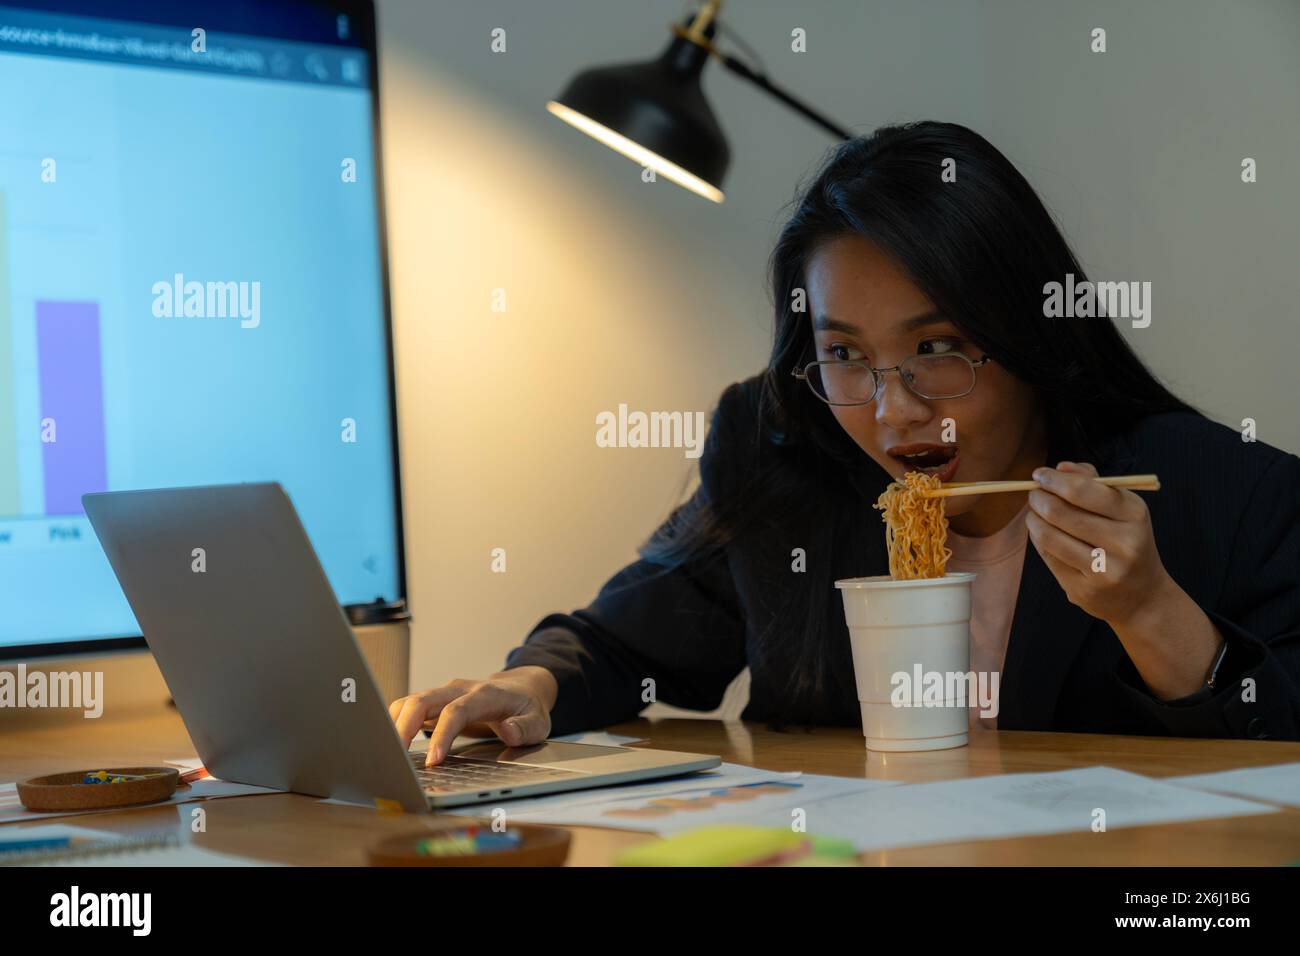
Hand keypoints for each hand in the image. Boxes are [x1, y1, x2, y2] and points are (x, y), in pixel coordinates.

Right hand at [388, 666, 556, 766]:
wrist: (522, 688)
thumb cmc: (527, 708)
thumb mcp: (539, 721)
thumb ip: (526, 728)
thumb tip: (507, 730)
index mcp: (485, 694)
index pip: (457, 710)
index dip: (442, 734)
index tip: (433, 761)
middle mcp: (460, 689)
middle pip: (424, 699)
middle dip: (405, 726)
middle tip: (394, 756)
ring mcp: (445, 693)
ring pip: (411, 701)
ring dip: (394, 724)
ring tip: (385, 753)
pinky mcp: (435, 702)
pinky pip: (408, 707)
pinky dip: (395, 722)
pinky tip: (389, 744)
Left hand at [1025, 461, 1171, 627]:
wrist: (1143, 597)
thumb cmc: (1128, 542)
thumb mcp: (1123, 509)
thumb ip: (1093, 483)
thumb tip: (1060, 467)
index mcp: (1134, 514)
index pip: (1084, 491)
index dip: (1054, 480)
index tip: (1039, 475)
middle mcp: (1123, 543)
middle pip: (1061, 513)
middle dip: (1039, 499)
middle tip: (1034, 495)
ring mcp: (1103, 570)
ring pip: (1049, 537)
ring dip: (1034, 520)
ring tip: (1034, 513)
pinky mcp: (1084, 590)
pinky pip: (1049, 558)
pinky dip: (1039, 541)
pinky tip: (1042, 534)